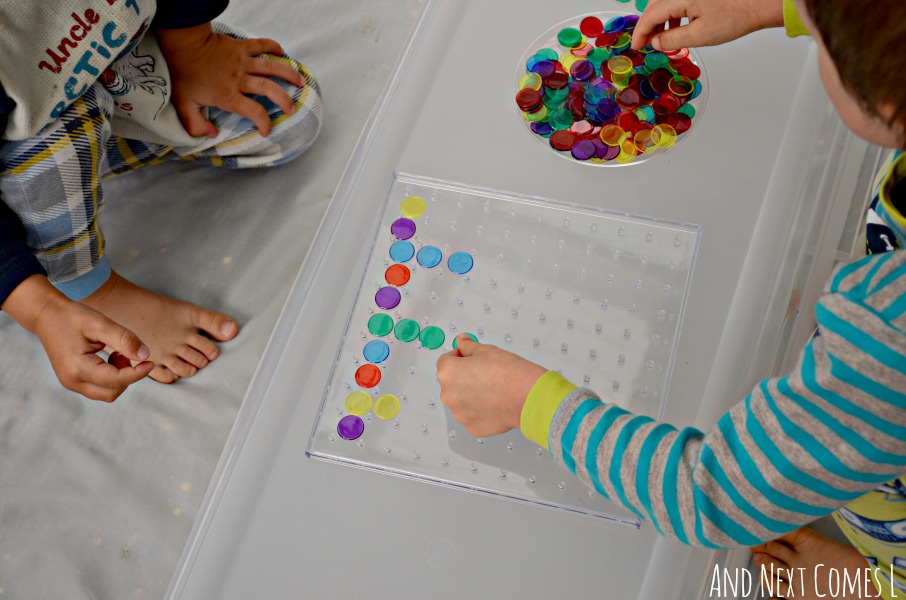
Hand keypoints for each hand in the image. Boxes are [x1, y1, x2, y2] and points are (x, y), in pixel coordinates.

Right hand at [3, 275, 152, 401]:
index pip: (115, 380)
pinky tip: (111, 358)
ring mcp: (71, 383)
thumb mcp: (100, 323)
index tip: (151, 362)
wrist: (47, 316)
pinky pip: (100, 388)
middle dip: (127, 376)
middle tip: (126, 353)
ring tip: (117, 353)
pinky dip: (111, 377)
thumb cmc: (73, 317)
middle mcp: (72, 381)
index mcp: (77, 368)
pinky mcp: (74, 381)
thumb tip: (145, 355)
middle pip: (112, 393)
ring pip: (106, 393)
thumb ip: (124, 339)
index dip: (137, 373)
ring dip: (120, 378)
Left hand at [156, 24, 305, 137]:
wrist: (183, 44)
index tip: (266, 131)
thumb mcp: (184, 105)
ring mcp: (243, 61)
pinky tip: (283, 53)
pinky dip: (274, 47)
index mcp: (228, 95)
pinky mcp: (242, 47)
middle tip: (291, 109)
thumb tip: (211, 135)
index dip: (264, 123)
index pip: (254, 111)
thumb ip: (196, 125)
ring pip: (271, 67)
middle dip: (284, 100)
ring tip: (301, 82)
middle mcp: (240, 79)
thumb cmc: (184, 75)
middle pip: (269, 89)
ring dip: (288, 74)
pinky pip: (262, 45)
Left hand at [436, 335, 546, 437]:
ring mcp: (459, 414)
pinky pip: (471, 416)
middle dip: (464, 378)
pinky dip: (479, 411)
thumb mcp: (487, 350)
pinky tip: (494, 405)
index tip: (472, 359)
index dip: (459, 358)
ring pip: (461, 401)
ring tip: (492, 392)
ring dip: (470, 396)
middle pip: (452, 383)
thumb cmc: (508, 372)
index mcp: (448, 372)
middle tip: (485, 376)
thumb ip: (468, 346)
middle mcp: (448, 394)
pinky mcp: (471, 427)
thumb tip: (460, 341)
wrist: (526, 397)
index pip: (445, 361)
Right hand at [631, 0, 783, 50]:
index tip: (637, 46)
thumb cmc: (736, 16)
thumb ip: (672, 39)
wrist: (759, 3)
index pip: (650, 15)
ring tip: (662, 38)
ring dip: (659, 20)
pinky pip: (676, 0)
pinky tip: (676, 27)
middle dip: (648, 26)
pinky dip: (671, 14)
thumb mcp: (700, 35)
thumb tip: (656, 42)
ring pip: (664, 2)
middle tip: (646, 43)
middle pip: (654, 5)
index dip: (640, 33)